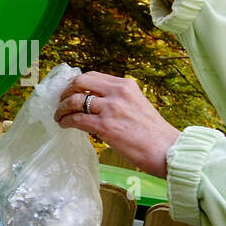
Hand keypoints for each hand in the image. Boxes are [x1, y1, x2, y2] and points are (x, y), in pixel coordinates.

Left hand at [54, 71, 180, 178]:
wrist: (166, 149)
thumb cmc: (153, 133)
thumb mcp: (137, 104)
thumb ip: (118, 100)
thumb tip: (96, 102)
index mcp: (126, 85)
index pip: (93, 76)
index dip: (76, 83)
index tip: (70, 91)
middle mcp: (117, 92)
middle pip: (80, 82)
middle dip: (65, 91)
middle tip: (60, 101)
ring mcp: (111, 108)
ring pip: (74, 100)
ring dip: (61, 108)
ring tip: (59, 116)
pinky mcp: (105, 126)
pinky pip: (76, 119)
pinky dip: (66, 121)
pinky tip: (64, 125)